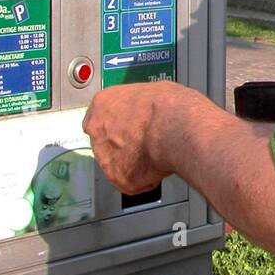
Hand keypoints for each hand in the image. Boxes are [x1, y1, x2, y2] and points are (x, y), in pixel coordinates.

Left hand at [82, 80, 179, 194]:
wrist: (176, 128)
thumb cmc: (169, 108)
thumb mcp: (151, 92)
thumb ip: (139, 106)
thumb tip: (149, 112)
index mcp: (103, 104)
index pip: (101, 118)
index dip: (118, 124)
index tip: (130, 126)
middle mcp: (98, 132)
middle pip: (107, 143)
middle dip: (125, 145)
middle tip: (146, 142)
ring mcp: (105, 157)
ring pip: (119, 164)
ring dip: (135, 163)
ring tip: (157, 154)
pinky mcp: (119, 178)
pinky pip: (134, 183)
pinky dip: (148, 179)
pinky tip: (160, 167)